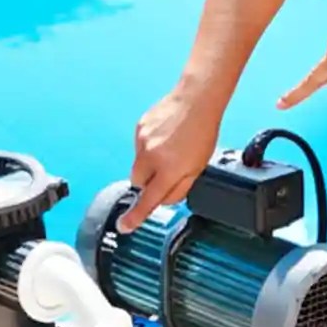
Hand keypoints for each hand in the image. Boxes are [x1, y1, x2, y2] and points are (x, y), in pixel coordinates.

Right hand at [117, 89, 222, 232]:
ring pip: (139, 164)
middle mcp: (151, 156)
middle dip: (149, 182)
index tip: (124, 226)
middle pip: (138, 182)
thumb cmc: (202, 131)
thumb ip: (180, 188)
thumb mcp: (198, 168)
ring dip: (150, 163)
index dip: (135, 216)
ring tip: (170, 148)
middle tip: (166, 171)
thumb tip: (165, 199)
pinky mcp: (139, 128)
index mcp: (169, 169)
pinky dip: (150, 146)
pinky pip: (139, 146)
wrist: (196, 100)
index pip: (148, 200)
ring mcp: (142, 141)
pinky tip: (166, 136)